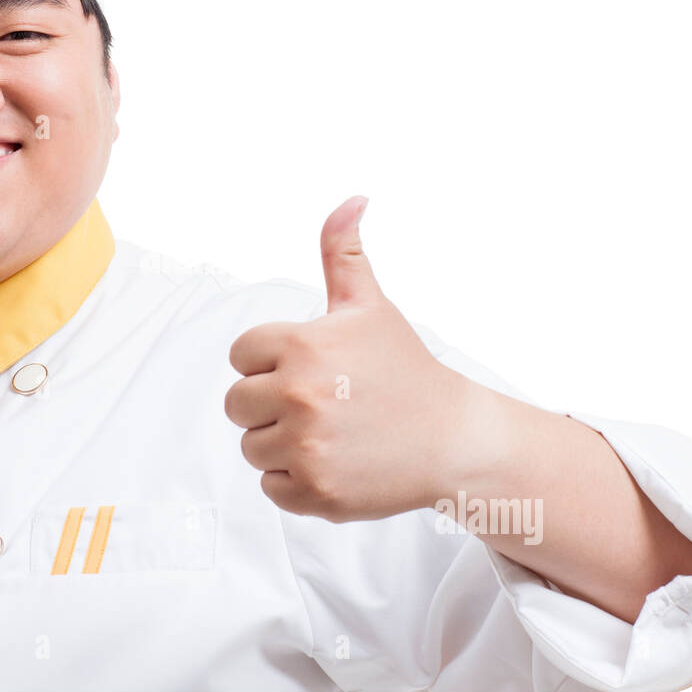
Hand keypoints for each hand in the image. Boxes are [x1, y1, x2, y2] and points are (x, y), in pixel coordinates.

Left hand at [224, 196, 486, 521]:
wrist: (453, 440)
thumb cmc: (404, 370)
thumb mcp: (371, 307)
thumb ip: (344, 253)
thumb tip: (352, 198)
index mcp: (303, 345)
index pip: (241, 355)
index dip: (272, 361)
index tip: (313, 368)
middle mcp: (300, 396)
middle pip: (237, 403)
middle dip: (272, 403)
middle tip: (323, 404)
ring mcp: (307, 449)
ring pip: (252, 446)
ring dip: (282, 443)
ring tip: (332, 432)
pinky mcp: (315, 493)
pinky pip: (271, 486)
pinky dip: (297, 480)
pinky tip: (336, 462)